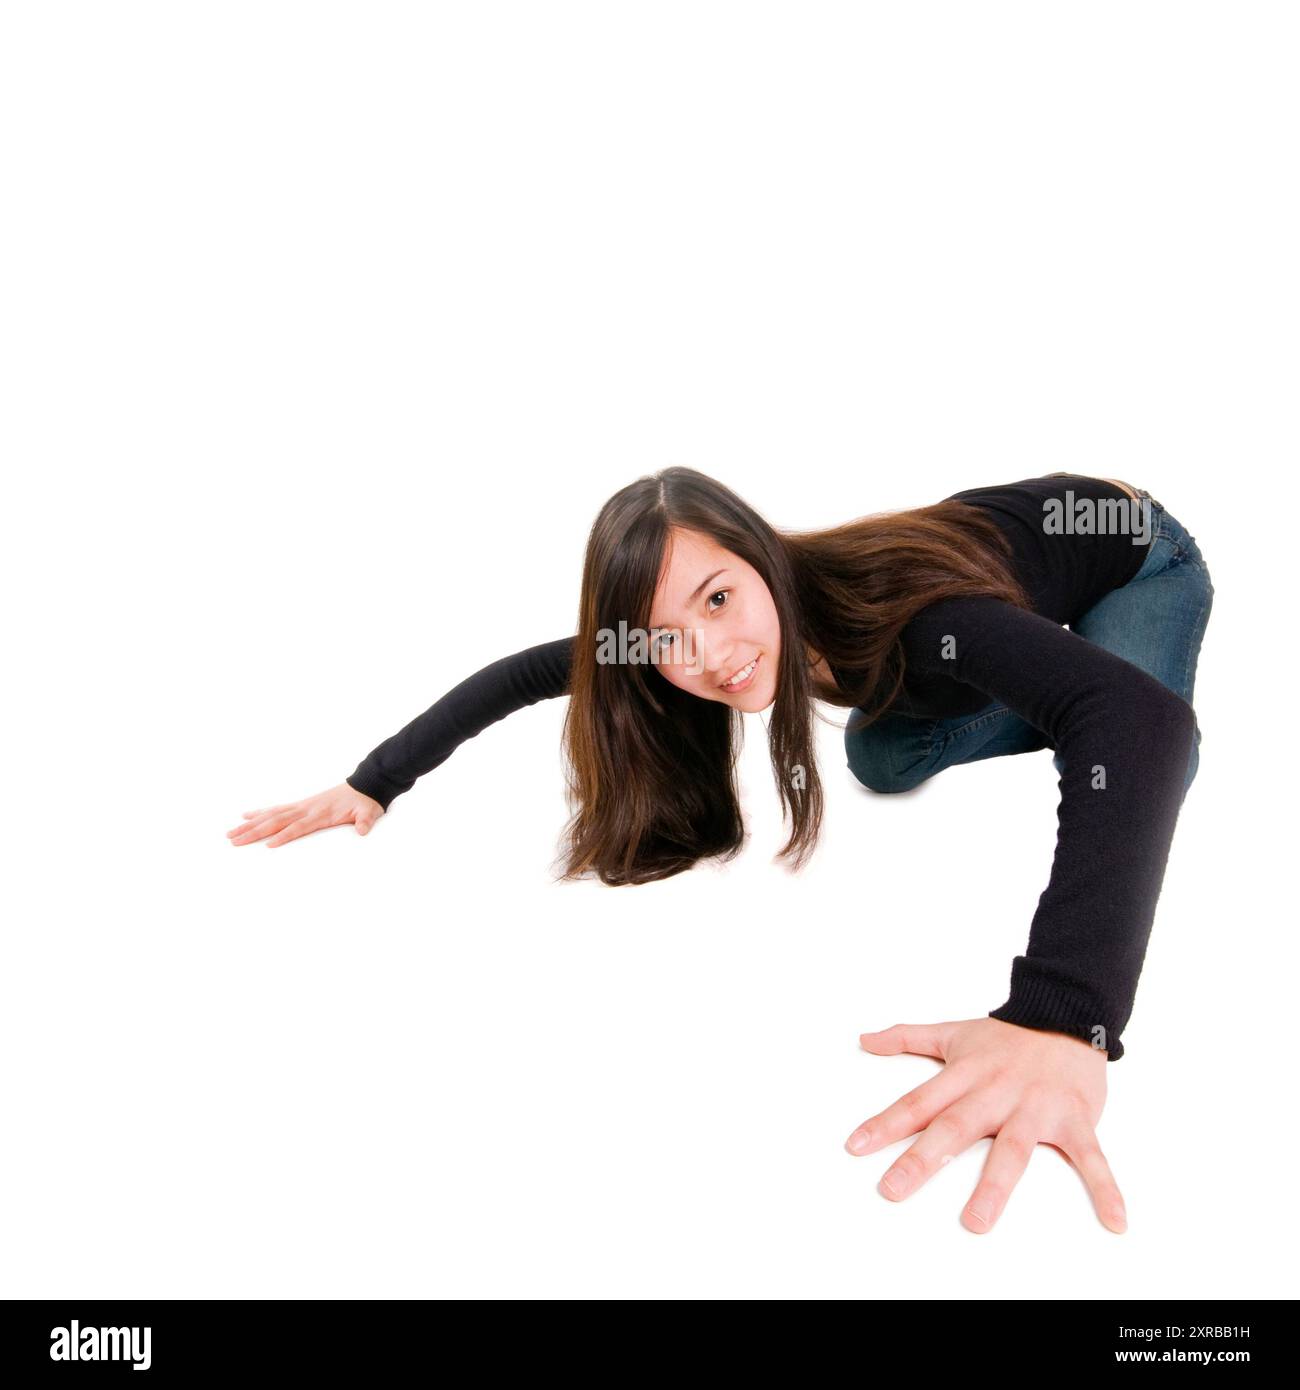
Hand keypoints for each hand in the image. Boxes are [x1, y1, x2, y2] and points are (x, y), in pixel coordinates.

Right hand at [225, 783, 383, 847]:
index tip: (268, 845)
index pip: (298, 827)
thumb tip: (362, 830)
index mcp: (321, 813)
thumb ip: (364, 821)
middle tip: (234, 841)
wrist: (365, 784)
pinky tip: (246, 816)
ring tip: (231, 832)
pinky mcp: (301, 805)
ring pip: (271, 815)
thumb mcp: (369, 812)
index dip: (284, 836)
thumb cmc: (365, 802)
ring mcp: (302, 806)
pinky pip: (276, 809)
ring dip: (250, 824)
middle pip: (276, 821)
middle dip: (255, 832)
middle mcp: (306, 809)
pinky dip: (260, 812)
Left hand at [844, 1017, 1125, 1233]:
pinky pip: (1091, 1158)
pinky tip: (1115, 1221)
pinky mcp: (1074, 1119)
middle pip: (954, 1128)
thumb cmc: (1006, 1035)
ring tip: (975, 1222)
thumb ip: (907, 1037)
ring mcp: (1035, 1107)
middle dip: (923, 1160)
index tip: (855, 1147)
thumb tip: (863, 1038)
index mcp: (964, 1074)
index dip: (886, 1124)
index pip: (918, 1102)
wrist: (1066, 1011)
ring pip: (1012, 1149)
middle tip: (892, 1190)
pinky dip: (1105, 1188)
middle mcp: (995, 1092)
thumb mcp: (952, 1031)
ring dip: (993, 1186)